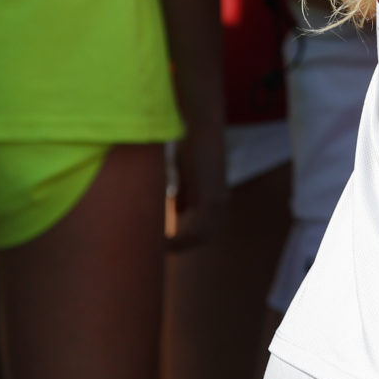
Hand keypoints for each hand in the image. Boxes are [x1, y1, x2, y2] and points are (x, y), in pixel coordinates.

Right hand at [166, 108, 229, 250]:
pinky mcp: (211, 199)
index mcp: (216, 197)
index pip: (203, 228)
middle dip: (181, 246)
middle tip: (157, 252)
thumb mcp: (186, 174)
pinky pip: (197, 230)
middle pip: (203, 237)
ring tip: (157, 250)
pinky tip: (163, 243)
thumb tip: (178, 210)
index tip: (162, 243)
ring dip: (179, 246)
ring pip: (201, 237)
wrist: (201, 127)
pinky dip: (180, 239)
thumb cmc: (191, 145)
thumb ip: (184, 192)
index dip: (184, 238)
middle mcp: (221, 202)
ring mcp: (219, 202)